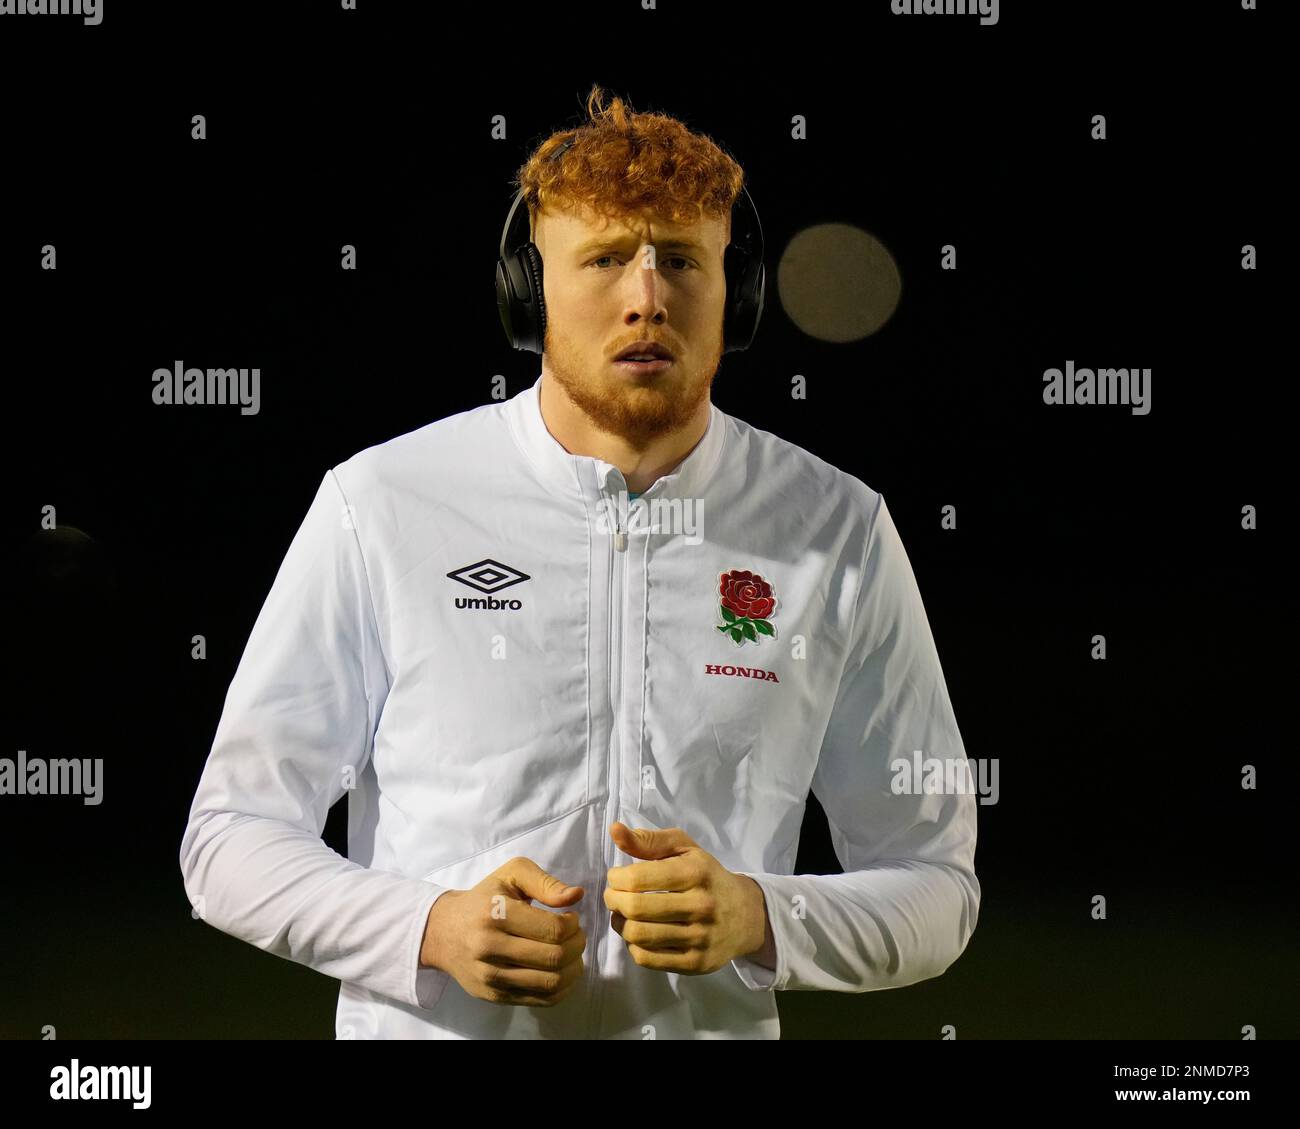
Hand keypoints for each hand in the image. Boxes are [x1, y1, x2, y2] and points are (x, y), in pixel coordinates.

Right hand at [419, 856, 586, 1006]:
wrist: (443, 931)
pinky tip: (561, 971)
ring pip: (550, 982)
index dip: (573, 925)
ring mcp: (490, 975)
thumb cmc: (484, 899)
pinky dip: (562, 988)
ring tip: (571, 954)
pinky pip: (540, 1000)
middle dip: (577, 945)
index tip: (571, 918)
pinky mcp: (493, 995)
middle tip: (576, 936)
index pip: (552, 929)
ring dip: (573, 968)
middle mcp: (489, 946)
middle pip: (554, 957)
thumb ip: (545, 882)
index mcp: (495, 912)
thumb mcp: (511, 875)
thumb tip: (576, 895)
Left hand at [603, 822, 766, 974]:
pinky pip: (647, 959)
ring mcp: (699, 938)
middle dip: (613, 900)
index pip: (639, 878)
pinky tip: (637, 934)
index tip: (616, 876)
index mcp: (695, 873)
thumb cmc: (708, 876)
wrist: (747, 915)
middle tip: (612, 896)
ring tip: (622, 914)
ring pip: (638, 936)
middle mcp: (700, 906)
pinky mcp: (695, 963)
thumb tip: (615, 830)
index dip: (616, 877)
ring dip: (620, 924)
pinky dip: (633, 945)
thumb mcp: (685, 849)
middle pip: (635, 908)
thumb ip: (650, 840)